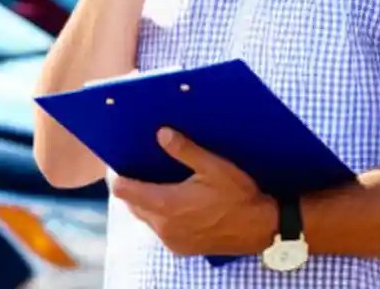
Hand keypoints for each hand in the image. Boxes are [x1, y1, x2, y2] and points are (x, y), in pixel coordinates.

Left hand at [110, 128, 274, 255]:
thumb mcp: (214, 166)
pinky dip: (158, 215)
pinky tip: (173, 201)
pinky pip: (158, 229)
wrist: (261, 228)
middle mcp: (163, 226)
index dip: (118, 175)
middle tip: (140, 167)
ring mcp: (171, 240)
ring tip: (156, 182)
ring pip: (144, 217)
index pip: (123, 190)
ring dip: (145, 201)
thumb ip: (185, 150)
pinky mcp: (180, 247)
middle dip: (132, 186)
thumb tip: (161, 133)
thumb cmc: (239, 195)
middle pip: (131, 204)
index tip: (120, 162)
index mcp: (166, 205)